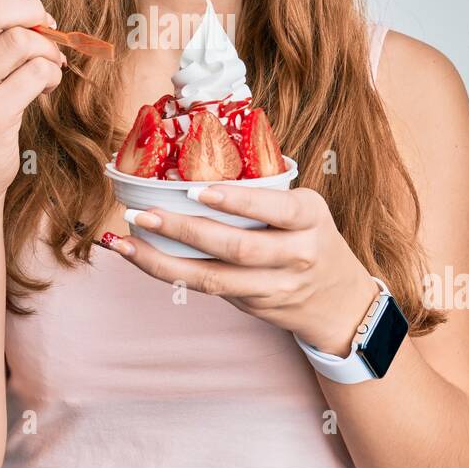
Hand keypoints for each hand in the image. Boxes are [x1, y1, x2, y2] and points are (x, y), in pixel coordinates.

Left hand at [103, 186, 378, 356]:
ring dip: (163, 261)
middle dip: (184, 231)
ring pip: (214, 279)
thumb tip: (199, 161)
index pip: (275, 208)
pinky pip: (209, 290)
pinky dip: (171, 274)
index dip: (237, 201)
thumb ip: (266, 195)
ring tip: (127, 242)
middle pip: (236, 248)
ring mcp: (275, 287)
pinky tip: (143, 258)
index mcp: (310, 218)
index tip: (197, 191)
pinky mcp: (255, 307)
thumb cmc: (312, 239)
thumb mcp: (306, 210)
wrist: (341, 303)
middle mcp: (296, 255)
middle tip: (142, 212)